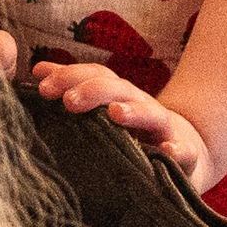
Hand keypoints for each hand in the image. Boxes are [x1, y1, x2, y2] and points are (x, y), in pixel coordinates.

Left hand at [31, 58, 212, 188]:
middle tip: (69, 101)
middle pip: (119, 89)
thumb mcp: (103, 108)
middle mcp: (141, 106)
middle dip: (94, 90)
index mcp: (119, 95)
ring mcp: (164, 130)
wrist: (188, 148)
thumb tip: (38, 70)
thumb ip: (73, 88)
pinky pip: (184, 152)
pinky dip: (177, 150)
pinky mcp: (184, 157)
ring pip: (151, 115)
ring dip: (133, 112)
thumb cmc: (134, 131)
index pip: (95, 75)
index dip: (69, 76)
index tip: (42, 87)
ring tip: (115, 113)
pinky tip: (167, 150)